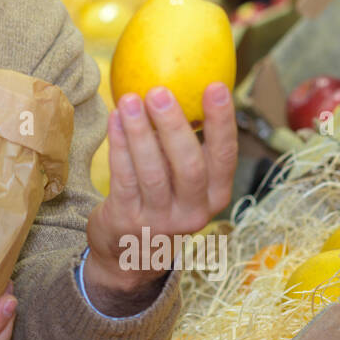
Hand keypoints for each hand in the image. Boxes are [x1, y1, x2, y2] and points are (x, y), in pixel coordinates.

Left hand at [83, 83, 236, 312]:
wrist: (128, 256)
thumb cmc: (160, 201)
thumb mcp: (184, 183)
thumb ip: (186, 144)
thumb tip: (183, 83)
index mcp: (215, 196)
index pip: (225, 157)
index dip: (222, 122)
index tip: (216, 87)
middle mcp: (193, 212)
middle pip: (189, 166)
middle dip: (174, 126)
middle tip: (160, 91)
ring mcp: (160, 220)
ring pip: (152, 171)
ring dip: (139, 131)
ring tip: (129, 99)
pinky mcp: (128, 220)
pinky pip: (123, 178)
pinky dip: (118, 145)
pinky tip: (113, 120)